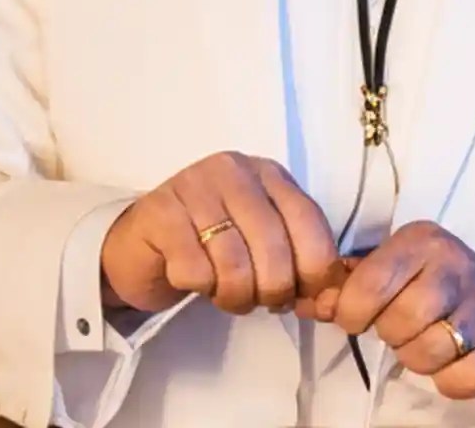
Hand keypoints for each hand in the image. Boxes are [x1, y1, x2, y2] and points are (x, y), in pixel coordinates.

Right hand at [101, 152, 344, 314]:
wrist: (142, 248)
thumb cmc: (211, 248)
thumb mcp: (264, 248)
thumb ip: (300, 264)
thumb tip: (332, 301)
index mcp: (269, 173)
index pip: (308, 219)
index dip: (316, 268)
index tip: (307, 296)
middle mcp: (233, 170)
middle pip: (274, 246)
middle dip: (273, 291)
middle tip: (262, 303)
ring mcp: (193, 186)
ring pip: (234, 264)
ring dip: (235, 296)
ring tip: (227, 295)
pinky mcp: (159, 212)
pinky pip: (195, 271)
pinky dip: (199, 288)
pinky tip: (193, 281)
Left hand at [326, 221, 474, 403]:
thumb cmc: (438, 290)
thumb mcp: (396, 272)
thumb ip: (348, 285)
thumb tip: (305, 301)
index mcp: (422, 241)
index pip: (368, 284)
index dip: (352, 312)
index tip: (359, 317)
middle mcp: (456, 266)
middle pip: (396, 322)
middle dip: (391, 336)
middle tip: (403, 330)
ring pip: (425, 353)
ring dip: (418, 360)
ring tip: (429, 343)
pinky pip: (459, 378)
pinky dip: (449, 380)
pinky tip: (454, 362)